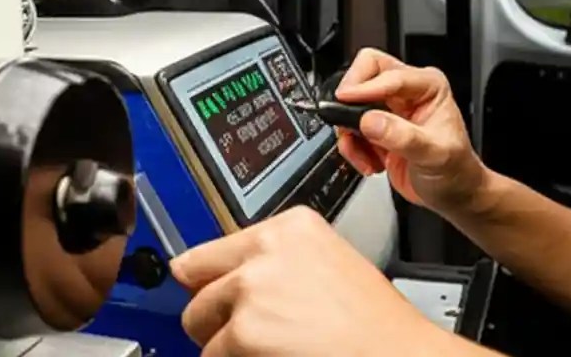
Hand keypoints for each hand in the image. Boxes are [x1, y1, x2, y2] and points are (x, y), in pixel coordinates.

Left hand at [171, 207, 448, 356]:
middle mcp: (267, 248)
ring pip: (199, 321)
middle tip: (251, 332)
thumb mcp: (328, 266)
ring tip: (271, 347)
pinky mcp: (243, 331)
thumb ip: (275, 263)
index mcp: (291, 226)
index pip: (214, 248)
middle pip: (195, 279)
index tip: (218, 291)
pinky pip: (212, 355)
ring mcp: (251, 288)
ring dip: (224, 340)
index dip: (216, 280)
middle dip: (214, 310)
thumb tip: (224, 279)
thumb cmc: (376, 325)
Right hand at [334, 48, 486, 212]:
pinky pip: (348, 127)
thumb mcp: (434, 155)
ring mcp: (388, 108)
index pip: (389, 74)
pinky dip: (351, 146)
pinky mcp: (374, 127)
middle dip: (351, 97)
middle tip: (344, 118)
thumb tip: (370, 121)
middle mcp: (406, 92)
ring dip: (350, 130)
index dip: (364, 86)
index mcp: (428, 86)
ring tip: (365, 154)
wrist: (452, 194)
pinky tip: (370, 162)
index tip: (346, 100)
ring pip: (351, 101)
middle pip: (365, 72)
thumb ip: (402, 137)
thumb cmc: (456, 171)